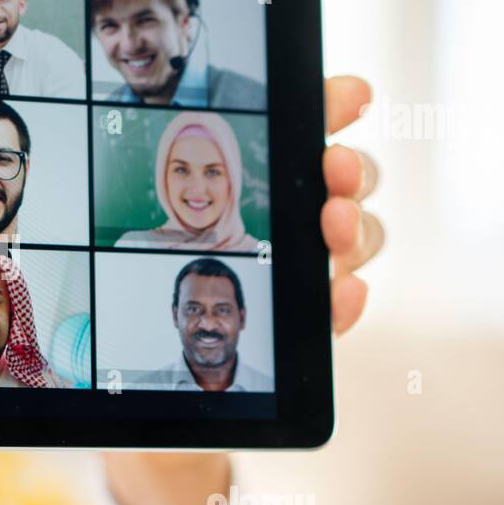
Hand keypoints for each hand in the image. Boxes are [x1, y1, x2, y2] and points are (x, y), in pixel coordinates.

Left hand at [103, 75, 382, 504]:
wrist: (163, 408)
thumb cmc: (155, 317)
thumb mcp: (145, 264)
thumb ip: (158, 233)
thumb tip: (154, 194)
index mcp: (260, 191)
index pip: (307, 133)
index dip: (332, 105)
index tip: (347, 95)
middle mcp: (296, 225)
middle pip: (346, 182)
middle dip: (349, 169)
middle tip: (335, 173)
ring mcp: (310, 276)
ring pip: (358, 237)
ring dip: (355, 229)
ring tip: (331, 233)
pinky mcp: (310, 331)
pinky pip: (340, 310)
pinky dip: (347, 299)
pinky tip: (342, 295)